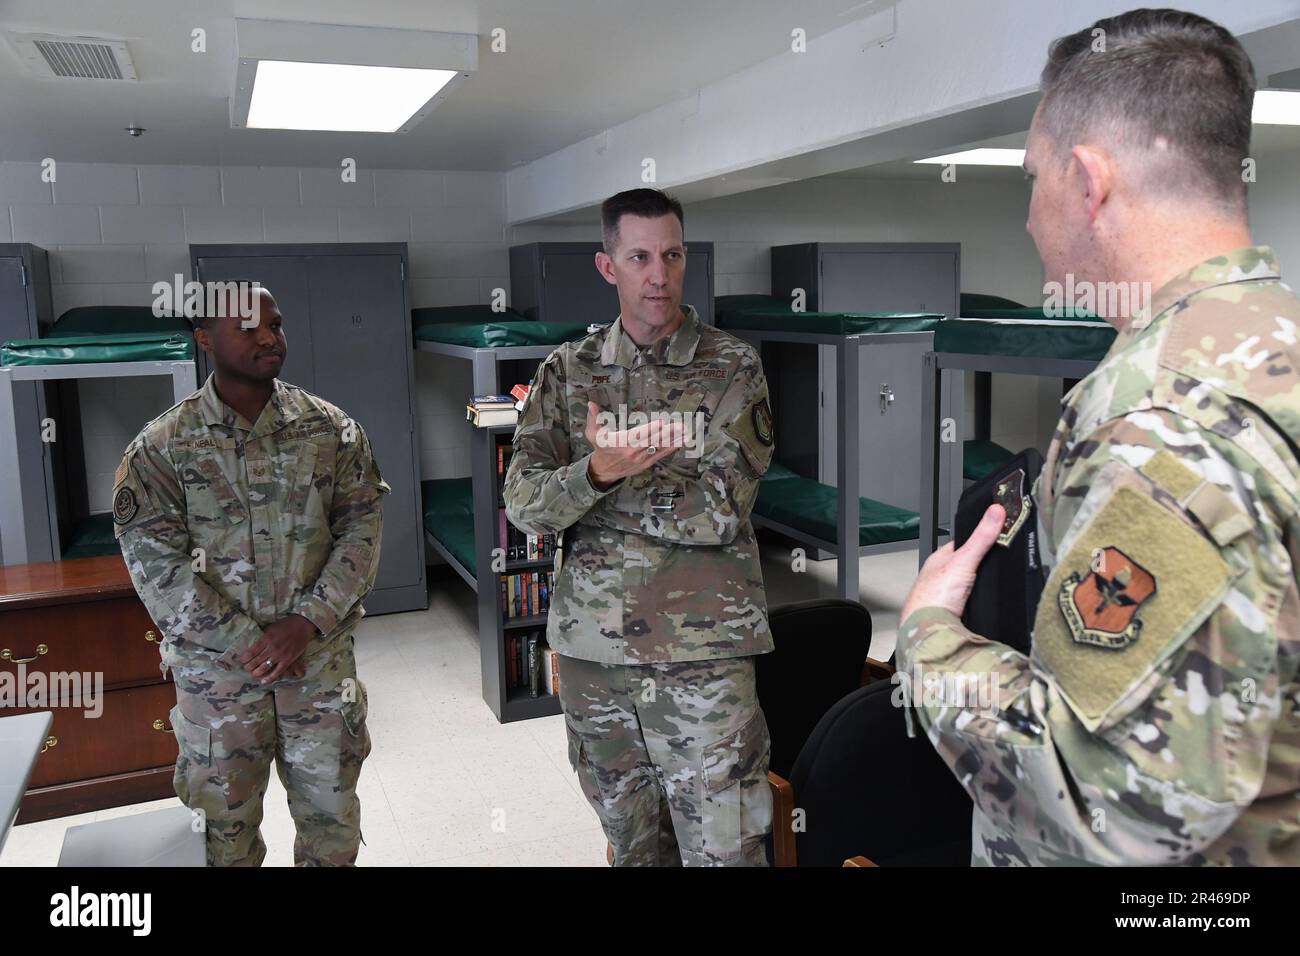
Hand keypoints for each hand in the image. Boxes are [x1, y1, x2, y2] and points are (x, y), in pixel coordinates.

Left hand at [238, 614, 317, 683]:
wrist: (302, 625)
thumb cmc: (286, 624)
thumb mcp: (270, 628)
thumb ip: (263, 638)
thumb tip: (253, 646)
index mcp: (266, 639)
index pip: (250, 653)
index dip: (244, 659)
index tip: (242, 660)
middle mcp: (271, 648)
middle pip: (255, 662)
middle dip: (248, 667)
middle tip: (246, 668)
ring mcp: (280, 655)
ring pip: (263, 668)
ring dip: (256, 673)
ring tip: (253, 673)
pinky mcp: (288, 660)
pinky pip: (277, 672)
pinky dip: (270, 678)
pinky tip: (263, 681)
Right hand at [584, 401, 685, 489]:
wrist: (604, 470)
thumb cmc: (600, 448)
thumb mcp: (592, 433)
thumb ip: (593, 418)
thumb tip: (591, 404)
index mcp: (620, 443)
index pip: (638, 435)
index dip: (650, 429)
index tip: (662, 422)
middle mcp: (632, 452)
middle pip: (652, 441)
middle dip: (668, 433)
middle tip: (681, 424)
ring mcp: (641, 459)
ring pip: (659, 448)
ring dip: (673, 439)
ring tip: (686, 431)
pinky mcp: (646, 463)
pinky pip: (661, 455)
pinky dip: (671, 448)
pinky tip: (681, 441)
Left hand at [899, 504, 1004, 622]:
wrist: (927, 631)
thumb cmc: (932, 598)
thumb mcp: (962, 561)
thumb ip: (981, 538)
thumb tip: (996, 512)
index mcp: (941, 559)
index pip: (965, 542)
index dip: (983, 537)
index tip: (1001, 533)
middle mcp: (943, 575)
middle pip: (970, 564)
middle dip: (986, 564)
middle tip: (1006, 560)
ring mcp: (949, 593)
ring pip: (972, 583)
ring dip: (984, 584)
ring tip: (1000, 582)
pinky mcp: (957, 611)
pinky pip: (974, 601)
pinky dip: (983, 600)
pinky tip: (989, 601)